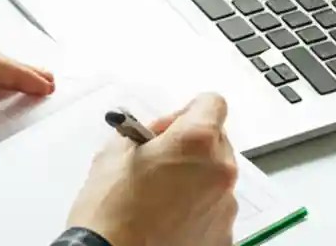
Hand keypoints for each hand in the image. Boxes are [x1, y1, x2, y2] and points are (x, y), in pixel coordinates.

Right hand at [66, 93, 238, 245]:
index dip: (186, 111)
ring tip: (159, 195)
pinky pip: (215, 209)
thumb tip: (152, 135)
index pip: (212, 103)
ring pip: (216, 177)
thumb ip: (143, 133)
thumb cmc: (110, 213)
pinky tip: (167, 218)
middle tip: (159, 161)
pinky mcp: (223, 235)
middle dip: (190, 146)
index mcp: (196, 142)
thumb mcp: (114, 153)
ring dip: (194, 178)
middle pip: (216, 140)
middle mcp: (219, 171)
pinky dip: (196, 209)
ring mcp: (225, 206)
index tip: (168, 128)